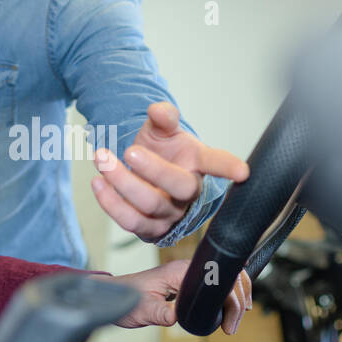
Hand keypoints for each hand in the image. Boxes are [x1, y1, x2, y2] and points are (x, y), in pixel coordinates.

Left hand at [91, 102, 248, 241]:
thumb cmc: (160, 150)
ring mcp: (170, 215)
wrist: (142, 172)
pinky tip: (98, 183)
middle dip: (153, 170)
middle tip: (130, 150)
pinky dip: (110, 203)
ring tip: (101, 159)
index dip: (229, 167)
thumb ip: (163, 117)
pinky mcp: (149, 230)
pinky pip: (130, 222)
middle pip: (179, 187)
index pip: (217, 164)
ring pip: (150, 205)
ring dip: (122, 183)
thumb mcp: (162, 129)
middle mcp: (188, 194)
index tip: (242, 171)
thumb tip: (159, 111)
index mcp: (197, 165)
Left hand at [106, 261, 251, 332]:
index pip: (218, 278)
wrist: (113, 294)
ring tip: (236, 318)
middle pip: (226, 275)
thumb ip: (162, 313)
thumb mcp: (144, 310)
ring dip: (235, 295)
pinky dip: (225, 293)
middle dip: (238, 299)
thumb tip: (178, 318)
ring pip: (222, 278)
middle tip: (234, 325)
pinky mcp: (184, 281)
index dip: (232, 298)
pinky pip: (212, 283)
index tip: (233, 319)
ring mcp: (187, 273)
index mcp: (180, 271)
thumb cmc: (125, 298)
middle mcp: (186, 268)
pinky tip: (229, 307)